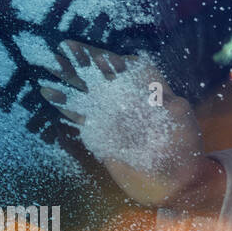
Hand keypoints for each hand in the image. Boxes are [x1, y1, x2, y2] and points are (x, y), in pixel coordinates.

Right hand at [39, 41, 207, 205]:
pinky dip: (65, 104)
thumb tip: (168, 98)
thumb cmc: (183, 149)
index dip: (113, 61)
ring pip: (88, 92)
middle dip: (85, 62)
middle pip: (103, 76)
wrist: (173, 182)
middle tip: (64, 48)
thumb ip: (172, 109)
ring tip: (51, 63)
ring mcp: (112, 117)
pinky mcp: (100, 134)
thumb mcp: (181, 124)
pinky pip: (80, 116)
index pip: (127, 69)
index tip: (99, 57)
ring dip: (70, 78)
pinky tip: (48, 91)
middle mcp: (128, 100)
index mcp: (148, 93)